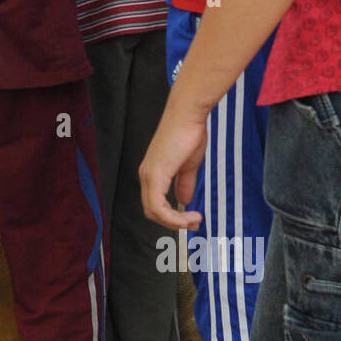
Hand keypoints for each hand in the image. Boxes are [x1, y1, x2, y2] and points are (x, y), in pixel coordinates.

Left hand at [139, 106, 206, 229]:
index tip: (193, 220)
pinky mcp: (155, 174)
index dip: (171, 217)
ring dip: (175, 223)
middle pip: (151, 212)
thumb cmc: (189, 134)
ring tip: (194, 221)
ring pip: (153, 212)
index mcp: (152, 174)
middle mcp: (145, 176)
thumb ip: (184, 183)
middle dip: (173, 223)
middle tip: (194, 224)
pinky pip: (158, 206)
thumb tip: (183, 201)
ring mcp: (148, 175)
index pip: (154, 205)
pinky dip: (173, 217)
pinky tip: (189, 216)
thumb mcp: (188, 165)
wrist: (188, 115)